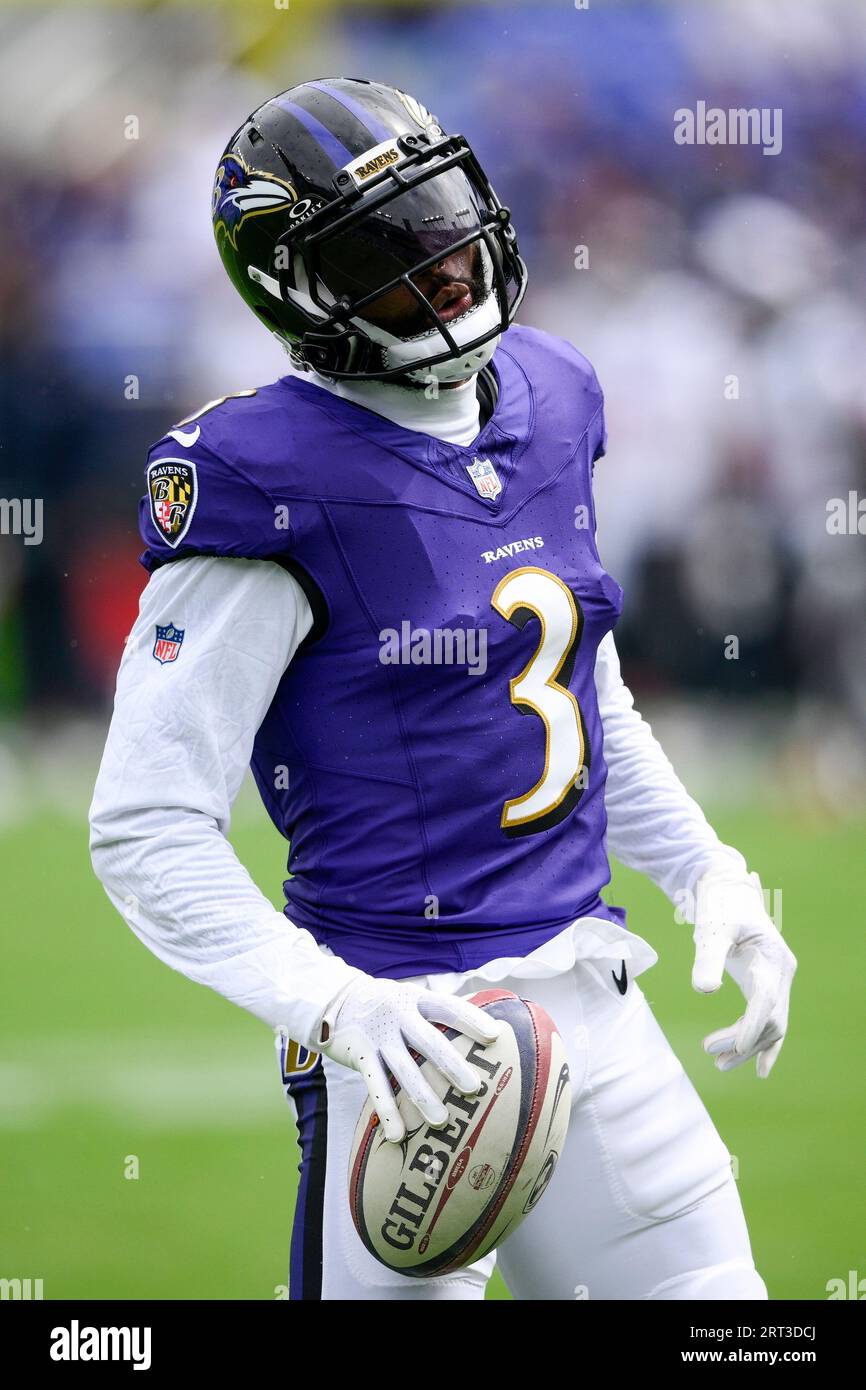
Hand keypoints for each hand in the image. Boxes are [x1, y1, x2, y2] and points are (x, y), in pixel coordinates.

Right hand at [315, 975, 502, 1140]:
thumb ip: (434, 1013)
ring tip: (441, 1121)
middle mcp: (397, 1014)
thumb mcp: (407, 998)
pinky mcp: (360, 1054)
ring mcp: (378, 1035)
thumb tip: (482, 1027)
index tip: (495, 1036)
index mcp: (414, 998)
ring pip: (404, 1069)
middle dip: (452, 1065)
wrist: (334, 1000)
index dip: (471, 1020)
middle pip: (429, 1041)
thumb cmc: (384, 1006)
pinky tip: (397, 1135)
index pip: (447, 1007)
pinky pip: (375, 1085)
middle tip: (474, 1088)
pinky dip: (387, 1111)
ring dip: (422, 1097)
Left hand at [691, 867, 795, 1077]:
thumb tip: (703, 991)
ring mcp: (778, 981)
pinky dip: (764, 1044)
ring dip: (749, 1046)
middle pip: (771, 1019)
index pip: (766, 999)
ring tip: (719, 1063)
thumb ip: (707, 958)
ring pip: (771, 1025)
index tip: (734, 1045)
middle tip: (709, 1051)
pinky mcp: (767, 986)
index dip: (751, 1025)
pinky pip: (771, 1021)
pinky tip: (757, 1069)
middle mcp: (782, 972)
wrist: (728, 891)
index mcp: (772, 957)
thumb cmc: (720, 906)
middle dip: (744, 1040)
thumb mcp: (711, 928)